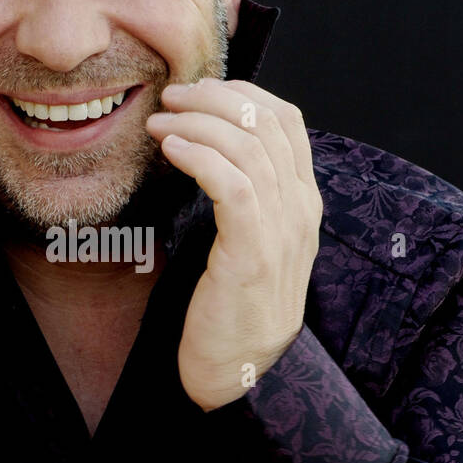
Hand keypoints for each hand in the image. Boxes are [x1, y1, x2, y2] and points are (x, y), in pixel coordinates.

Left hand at [145, 77, 321, 410]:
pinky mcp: (253, 252)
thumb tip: (206, 147)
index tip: (199, 91)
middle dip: (214, 98)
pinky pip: (233, 184)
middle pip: (268, 122)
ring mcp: (283, 231)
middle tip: (171, 97)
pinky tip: (172, 149)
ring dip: (198, 122)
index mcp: (302, 201)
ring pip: (250, 146)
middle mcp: (300, 209)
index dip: (243, 92)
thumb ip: (243, 196)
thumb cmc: (231, 305)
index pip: (287, 120)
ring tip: (160, 121)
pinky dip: (200, 155)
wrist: (238, 372)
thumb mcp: (247, 241)